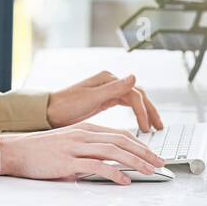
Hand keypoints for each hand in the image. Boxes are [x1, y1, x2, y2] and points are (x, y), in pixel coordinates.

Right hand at [0, 124, 164, 184]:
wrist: (15, 151)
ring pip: (114, 151)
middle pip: (122, 141)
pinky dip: (114, 173)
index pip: (120, 134)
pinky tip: (124, 180)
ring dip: (135, 161)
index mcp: (85, 129)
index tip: (153, 154)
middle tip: (160, 163)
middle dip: (145, 152)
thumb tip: (107, 162)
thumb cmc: (40, 150)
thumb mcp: (68, 143)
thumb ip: (88, 149)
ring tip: (149, 170)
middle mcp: (83, 135)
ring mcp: (75, 147)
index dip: (140, 144)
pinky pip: (96, 166)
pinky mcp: (68, 161)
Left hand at [47, 71, 163, 132]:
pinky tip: (139, 122)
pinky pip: (125, 104)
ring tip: (154, 127)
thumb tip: (134, 77)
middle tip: (159, 128)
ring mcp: (107, 90)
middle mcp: (109, 82)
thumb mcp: (90, 98)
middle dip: (150, 111)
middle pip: (137, 95)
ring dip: (145, 112)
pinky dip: (135, 113)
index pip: (134, 94)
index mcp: (107, 79)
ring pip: (133, 100)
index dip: (143, 112)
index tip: (146, 129)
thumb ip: (114, 89)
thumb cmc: (65, 105)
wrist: (47, 112)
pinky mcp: (103, 100)